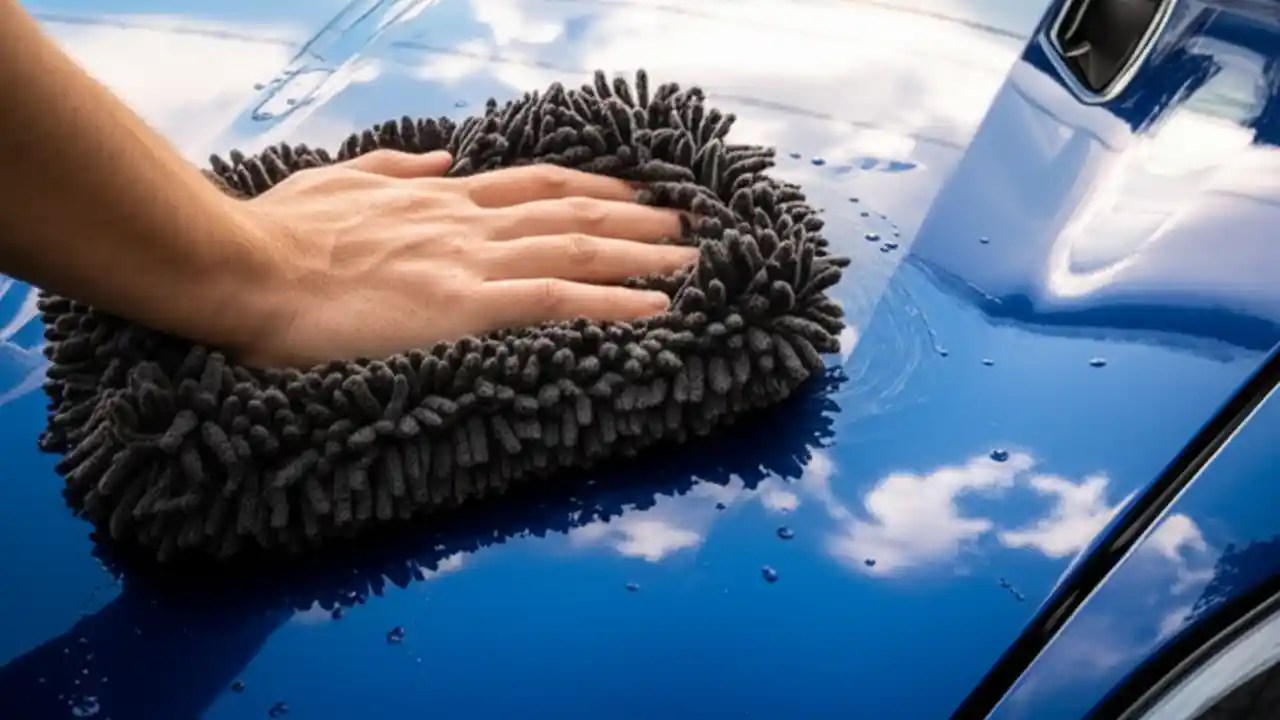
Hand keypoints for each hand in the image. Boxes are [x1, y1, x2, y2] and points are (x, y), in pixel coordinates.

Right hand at [233, 150, 696, 367]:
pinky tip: (656, 310)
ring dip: (644, 255)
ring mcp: (470, 262)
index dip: (592, 186)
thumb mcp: (334, 183)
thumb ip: (393, 171)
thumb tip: (442, 163)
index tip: (632, 190)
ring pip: (578, 250)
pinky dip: (613, 303)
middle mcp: (467, 223)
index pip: (536, 185)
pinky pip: (557, 300)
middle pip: (572, 213)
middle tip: (688, 224)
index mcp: (439, 200)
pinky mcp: (463, 307)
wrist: (243, 269)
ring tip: (695, 262)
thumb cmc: (275, 235)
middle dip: (636, 217)